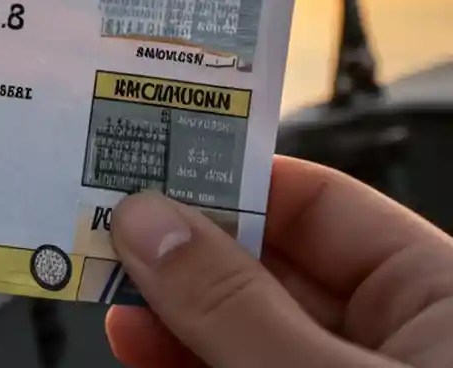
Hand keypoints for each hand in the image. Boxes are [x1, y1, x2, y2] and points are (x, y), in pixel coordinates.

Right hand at [105, 156, 452, 366]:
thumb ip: (234, 304)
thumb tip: (148, 222)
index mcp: (440, 296)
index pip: (319, 203)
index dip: (226, 182)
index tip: (144, 173)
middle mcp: (400, 337)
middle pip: (269, 264)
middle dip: (180, 250)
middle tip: (104, 231)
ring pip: (245, 325)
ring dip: (168, 308)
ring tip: (108, 295)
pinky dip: (183, 357)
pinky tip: (139, 346)